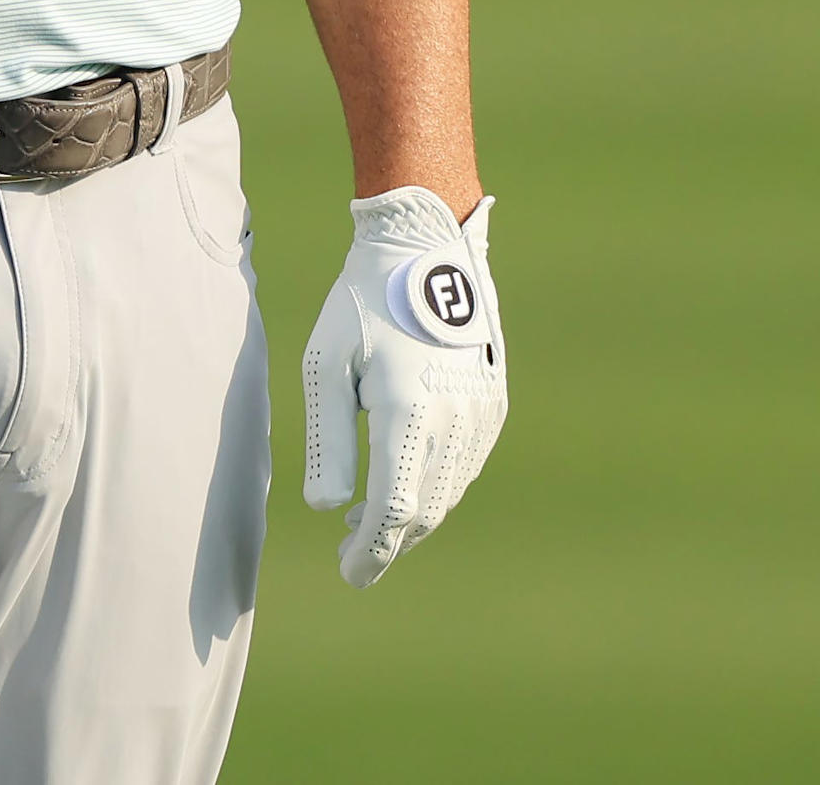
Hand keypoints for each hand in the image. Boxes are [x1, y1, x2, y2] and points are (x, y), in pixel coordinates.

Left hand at [302, 186, 508, 584]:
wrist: (424, 248)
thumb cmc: (360, 303)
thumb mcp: (326, 365)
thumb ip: (328, 441)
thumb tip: (327, 508)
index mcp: (408, 413)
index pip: (394, 510)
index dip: (372, 551)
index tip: (350, 573)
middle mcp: (455, 420)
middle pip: (424, 510)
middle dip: (388, 542)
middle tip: (352, 554)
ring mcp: (481, 413)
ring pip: (449, 492)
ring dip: (412, 516)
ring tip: (367, 519)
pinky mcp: (493, 403)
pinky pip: (466, 465)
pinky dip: (436, 486)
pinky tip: (406, 482)